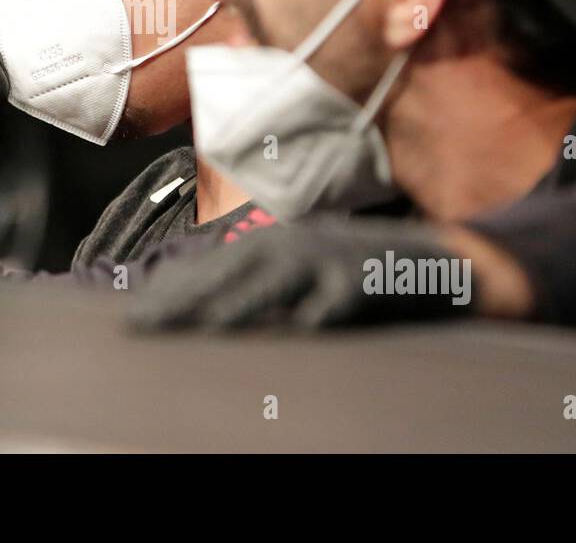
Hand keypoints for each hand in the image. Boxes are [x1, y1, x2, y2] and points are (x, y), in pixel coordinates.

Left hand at [129, 219, 487, 330]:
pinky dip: (307, 318)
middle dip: (182, 299)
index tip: (133, 316)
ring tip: (195, 329)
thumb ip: (259, 278)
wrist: (442, 263)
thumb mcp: (306, 265)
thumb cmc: (361, 270)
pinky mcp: (362, 284)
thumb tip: (200, 301)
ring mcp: (329, 261)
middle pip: (228, 272)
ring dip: (232, 306)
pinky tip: (282, 335)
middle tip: (140, 327)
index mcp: (276, 239)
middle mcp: (296, 243)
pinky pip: (329, 305)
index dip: (171, 289)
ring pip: (271, 284)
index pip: (212, 264)